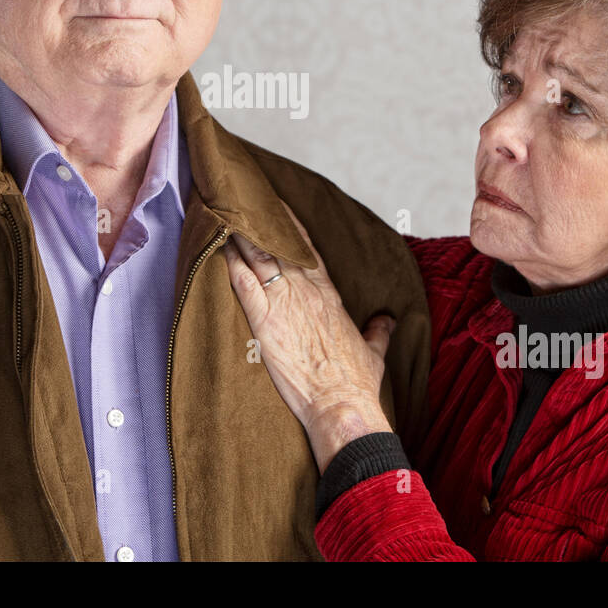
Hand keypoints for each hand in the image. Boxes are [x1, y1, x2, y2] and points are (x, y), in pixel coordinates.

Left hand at [223, 200, 396, 472]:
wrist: (340, 404)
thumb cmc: (356, 383)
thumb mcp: (374, 352)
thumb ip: (378, 331)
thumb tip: (387, 320)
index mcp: (329, 296)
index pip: (307, 252)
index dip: (291, 229)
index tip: (278, 209)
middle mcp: (306, 293)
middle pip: (278, 247)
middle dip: (261, 225)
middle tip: (244, 203)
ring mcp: (284, 304)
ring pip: (259, 259)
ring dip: (241, 237)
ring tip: (226, 215)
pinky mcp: (264, 323)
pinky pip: (243, 285)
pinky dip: (231, 264)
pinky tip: (219, 249)